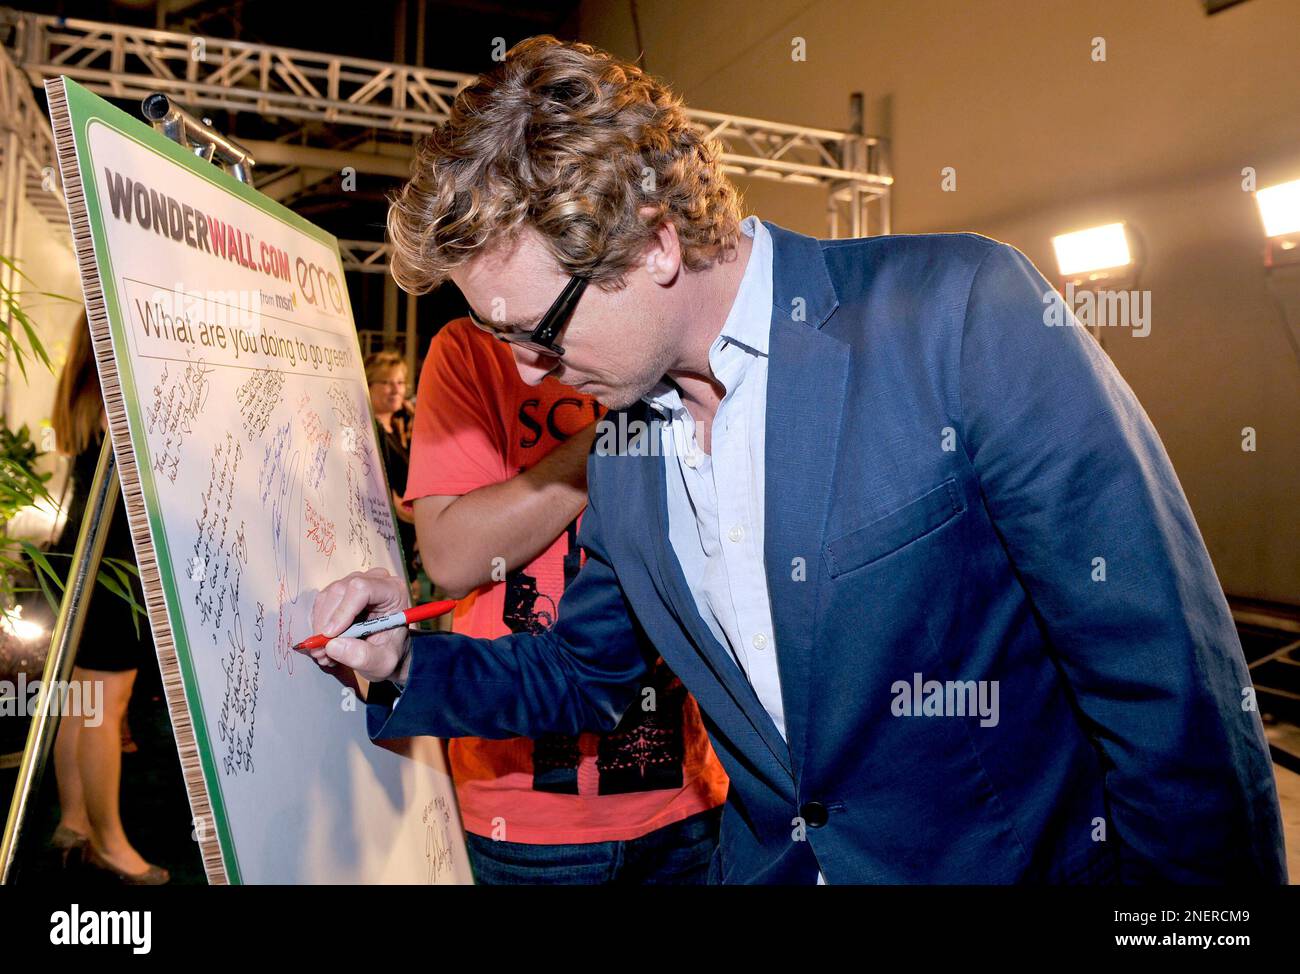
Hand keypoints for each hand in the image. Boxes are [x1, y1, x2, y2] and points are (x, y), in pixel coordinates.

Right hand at [304, 568, 410, 682]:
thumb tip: (332, 646)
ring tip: (326, 653)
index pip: (362, 589)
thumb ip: (363, 656)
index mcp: (393, 591)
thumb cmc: (390, 651)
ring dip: (320, 627)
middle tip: (322, 652)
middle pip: (340, 591)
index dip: (343, 611)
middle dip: (326, 623)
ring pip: (326, 598)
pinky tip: (327, 645)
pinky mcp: (340, 592)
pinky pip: (321, 604)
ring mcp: (355, 582)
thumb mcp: (383, 662)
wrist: (386, 649)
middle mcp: (374, 580)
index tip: (331, 636)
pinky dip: (318, 626)